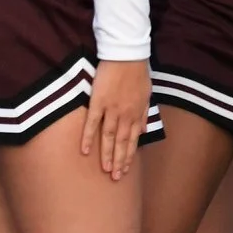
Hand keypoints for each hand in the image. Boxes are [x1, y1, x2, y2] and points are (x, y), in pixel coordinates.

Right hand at [81, 59, 150, 180]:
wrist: (127, 55)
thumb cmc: (138, 72)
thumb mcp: (147, 94)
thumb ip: (145, 113)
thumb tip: (144, 130)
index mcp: (137, 113)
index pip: (133, 140)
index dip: (129, 156)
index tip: (126, 169)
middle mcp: (126, 115)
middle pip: (122, 143)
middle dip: (119, 161)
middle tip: (116, 178)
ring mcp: (112, 109)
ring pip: (109, 137)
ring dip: (107, 154)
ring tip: (105, 170)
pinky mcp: (98, 101)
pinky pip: (92, 122)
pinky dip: (88, 137)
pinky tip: (84, 150)